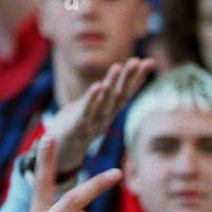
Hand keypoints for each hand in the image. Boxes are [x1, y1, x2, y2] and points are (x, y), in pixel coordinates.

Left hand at [47, 57, 154, 178]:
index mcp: (110, 110)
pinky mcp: (78, 127)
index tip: (149, 62)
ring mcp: (94, 122)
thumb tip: (114, 77)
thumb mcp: (94, 106)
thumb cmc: (78, 123)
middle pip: (120, 95)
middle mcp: (106, 116)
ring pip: (105, 102)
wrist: (61, 150)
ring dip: (112, 84)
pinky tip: (98, 86)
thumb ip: (104, 93)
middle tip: (137, 60)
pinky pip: (86, 112)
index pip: (127, 91)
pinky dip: (92, 99)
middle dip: (128, 77)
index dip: (138, 77)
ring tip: (118, 66)